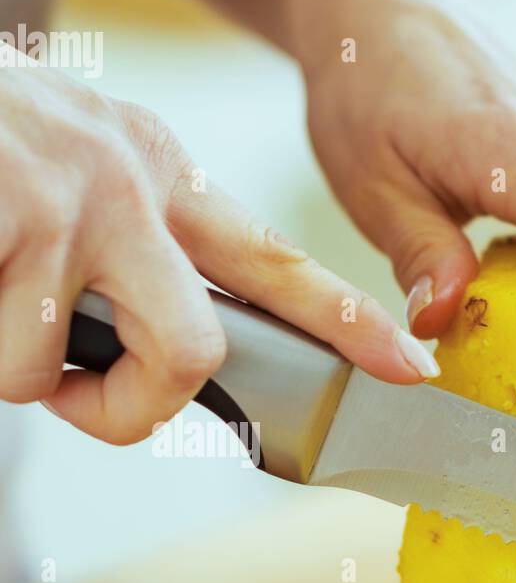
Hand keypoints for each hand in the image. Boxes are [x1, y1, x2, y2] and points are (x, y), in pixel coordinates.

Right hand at [0, 49, 435, 444]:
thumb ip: (136, 258)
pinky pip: (7, 356)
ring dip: (19, 373)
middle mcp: (129, 180)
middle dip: (135, 407)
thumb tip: (163, 364)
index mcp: (161, 174)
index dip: (347, 323)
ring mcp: (66, 196)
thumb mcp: (76, 182)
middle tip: (83, 397)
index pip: (276, 262)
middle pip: (195, 352)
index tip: (408, 368)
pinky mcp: (4, 211)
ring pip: (67, 367)